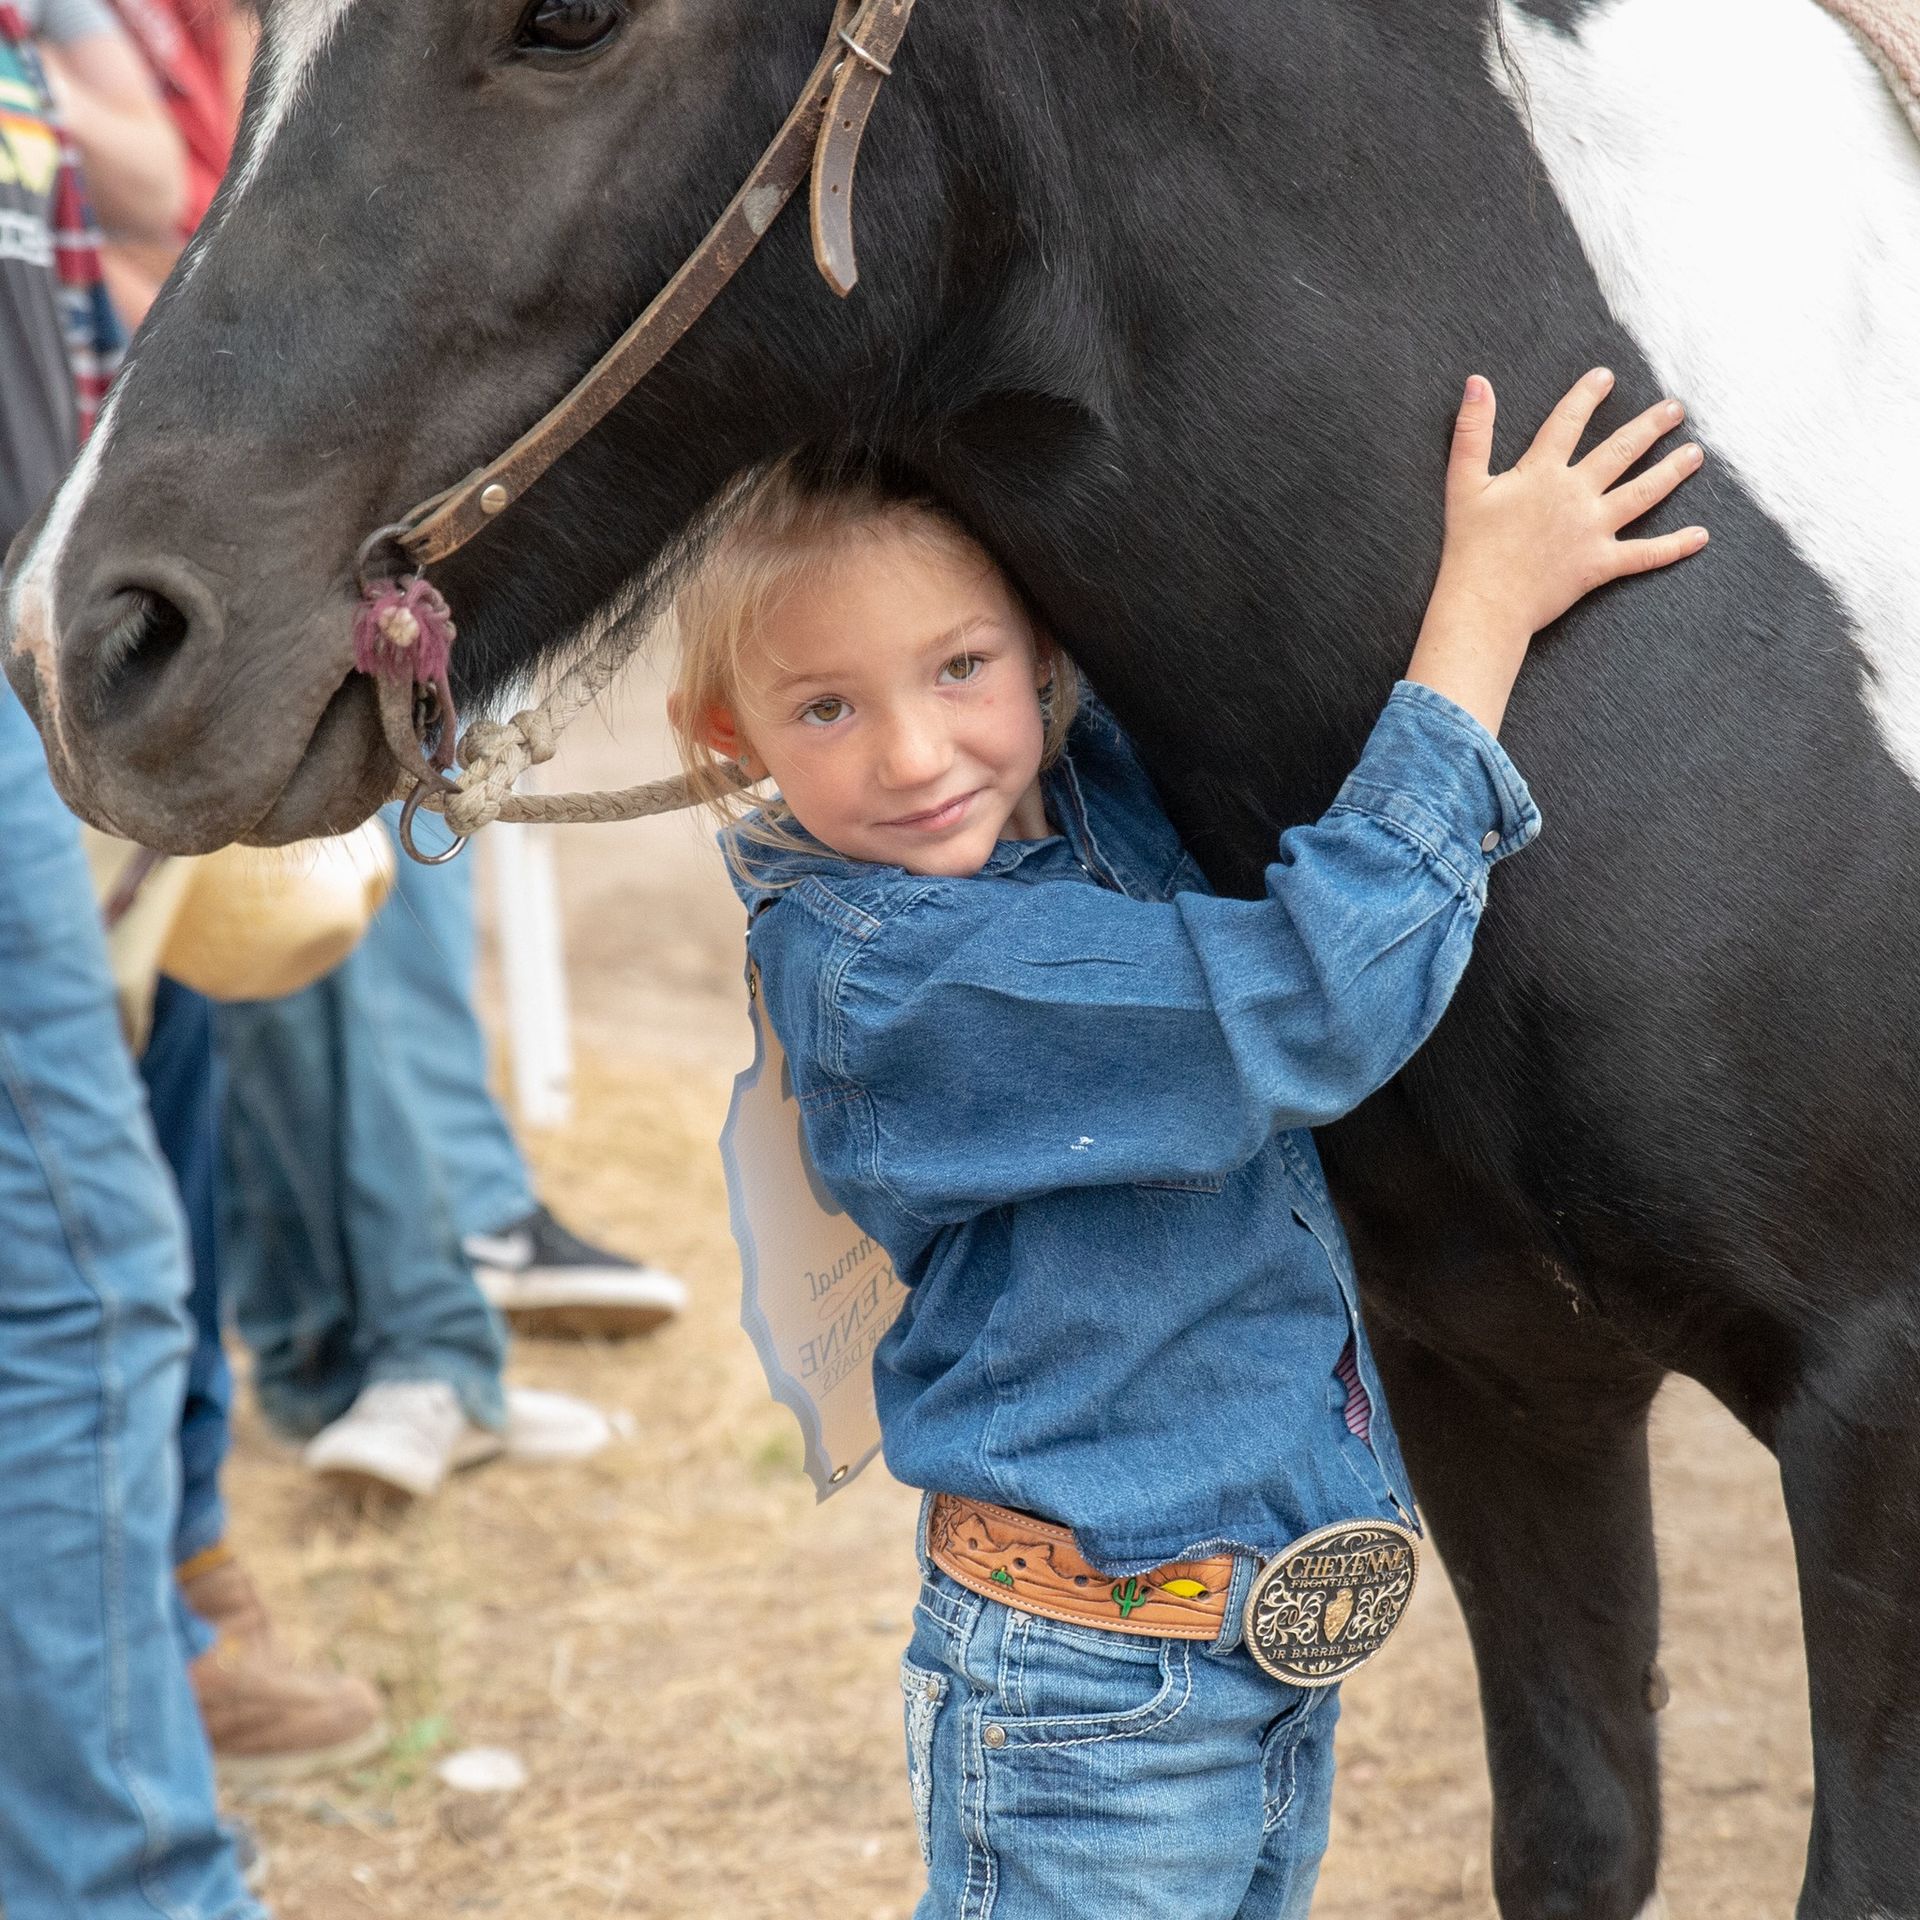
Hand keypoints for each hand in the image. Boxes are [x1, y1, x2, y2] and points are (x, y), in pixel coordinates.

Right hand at [1405, 368, 1708, 735]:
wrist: (1484, 603)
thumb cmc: (1470, 546)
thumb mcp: (1462, 483)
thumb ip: (1472, 431)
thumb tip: (1477, 382)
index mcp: (1541, 473)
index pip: (1568, 423)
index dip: (1587, 396)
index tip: (1606, 377)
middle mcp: (1575, 495)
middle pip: (1620, 452)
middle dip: (1650, 427)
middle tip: (1675, 410)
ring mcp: (1592, 530)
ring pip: (1642, 494)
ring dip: (1672, 472)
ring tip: (1695, 454)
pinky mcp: (1599, 564)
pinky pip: (1644, 554)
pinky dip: (1674, 546)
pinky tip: (1700, 536)